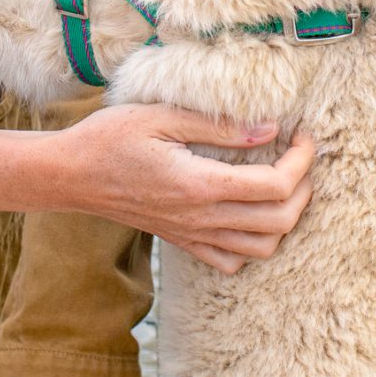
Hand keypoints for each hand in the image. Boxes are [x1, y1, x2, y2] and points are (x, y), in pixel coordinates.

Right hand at [58, 104, 314, 272]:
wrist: (72, 175)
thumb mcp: (162, 116)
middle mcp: (201, 218)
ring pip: (262, 248)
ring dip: (285, 219)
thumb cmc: (110, 138)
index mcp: (199, 185)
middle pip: (280, 221)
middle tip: (299, 156)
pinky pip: (231, 260)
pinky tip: (249, 212)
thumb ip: (218, 126)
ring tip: (282, 184)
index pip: (275, 185)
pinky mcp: (182, 242)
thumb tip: (269, 129)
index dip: (302, 160)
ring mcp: (192, 235)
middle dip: (304, 188)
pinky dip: (253, 243)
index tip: (302, 133)